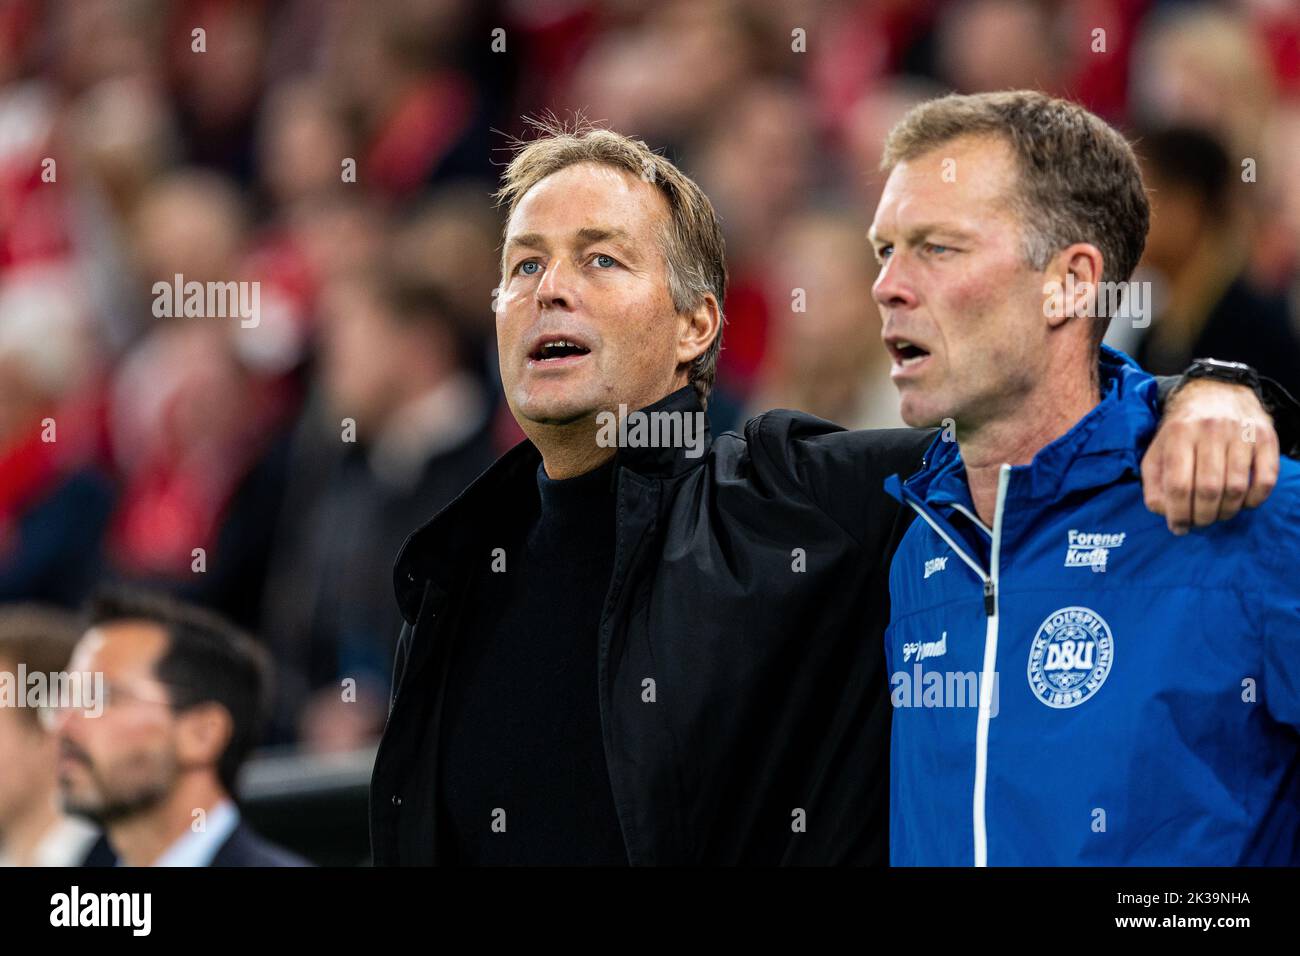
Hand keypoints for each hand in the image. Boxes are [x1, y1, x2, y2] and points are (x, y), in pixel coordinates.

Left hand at [1141, 379, 1279, 533]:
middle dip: (1202, 516)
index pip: (1178, 484)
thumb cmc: (1181, 430)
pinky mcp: (1266, 436)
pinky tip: (1243, 503)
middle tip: (1199, 523)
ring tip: (1217, 515)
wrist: (1215, 392)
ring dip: (1226, 511)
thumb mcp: (1157, 450)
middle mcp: (1211, 430)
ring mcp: (1241, 432)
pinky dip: (1255, 499)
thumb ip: (1154, 482)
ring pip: (1237, 487)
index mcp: (1178, 433)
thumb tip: (1163, 512)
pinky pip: (1266, 478)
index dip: (1178, 513)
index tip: (1178, 528)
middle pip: (1208, 489)